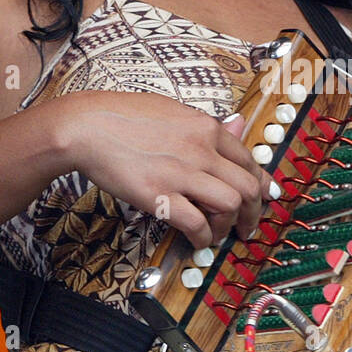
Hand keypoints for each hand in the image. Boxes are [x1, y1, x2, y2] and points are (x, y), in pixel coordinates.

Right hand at [60, 91, 276, 250]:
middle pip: (248, 186)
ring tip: (219, 235)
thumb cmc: (123, 116)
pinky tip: (198, 240)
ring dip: (229, 226)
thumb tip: (239, 124)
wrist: (86, 126)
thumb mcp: (174, 111)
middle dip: (254, 213)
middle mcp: (201, 150)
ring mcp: (182, 173)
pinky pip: (197, 223)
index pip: (248, 159)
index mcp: (206, 128)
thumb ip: (207, 125)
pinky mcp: (160, 196)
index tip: (265, 196)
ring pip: (230, 205)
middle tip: (248, 227)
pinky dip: (203, 237)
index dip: (261, 183)